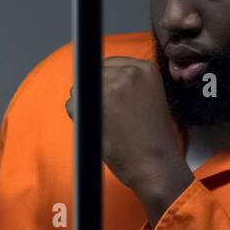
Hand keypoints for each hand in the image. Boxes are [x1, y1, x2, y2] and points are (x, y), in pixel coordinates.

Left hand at [65, 56, 193, 224]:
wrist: (157, 165)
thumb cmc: (153, 140)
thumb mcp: (150, 98)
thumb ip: (128, 84)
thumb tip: (97, 77)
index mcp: (146, 68)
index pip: (111, 65)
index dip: (106, 84)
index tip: (112, 102)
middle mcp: (129, 71)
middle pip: (94, 75)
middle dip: (94, 94)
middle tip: (111, 118)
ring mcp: (111, 85)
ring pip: (80, 90)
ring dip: (86, 107)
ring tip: (107, 126)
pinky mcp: (95, 103)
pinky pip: (72, 106)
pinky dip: (79, 119)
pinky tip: (98, 131)